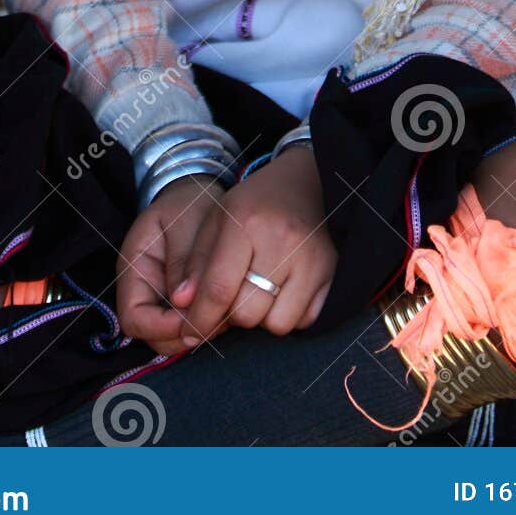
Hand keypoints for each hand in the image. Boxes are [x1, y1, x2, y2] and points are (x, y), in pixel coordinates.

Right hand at [115, 173, 226, 355]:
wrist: (199, 194)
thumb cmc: (189, 203)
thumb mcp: (186, 222)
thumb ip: (184, 261)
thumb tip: (182, 303)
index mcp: (133, 268)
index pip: (134, 318)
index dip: (162, 327)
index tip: (195, 318)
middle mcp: (144, 290)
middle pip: (153, 336)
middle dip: (185, 333)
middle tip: (219, 317)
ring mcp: (162, 299)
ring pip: (174, 337)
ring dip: (199, 332)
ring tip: (226, 310)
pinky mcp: (183, 303)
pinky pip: (191, 325)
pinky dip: (208, 324)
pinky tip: (227, 308)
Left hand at [170, 146, 336, 348]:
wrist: (309, 181)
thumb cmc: (256, 204)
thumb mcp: (218, 219)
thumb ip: (196, 262)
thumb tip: (181, 302)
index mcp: (247, 222)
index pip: (218, 288)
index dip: (200, 319)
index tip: (189, 333)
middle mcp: (282, 240)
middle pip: (247, 313)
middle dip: (232, 314)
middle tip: (234, 296)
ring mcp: (313, 258)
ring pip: (278, 325)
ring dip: (264, 317)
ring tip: (261, 289)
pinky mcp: (334, 272)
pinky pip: (306, 321)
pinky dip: (292, 314)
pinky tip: (286, 289)